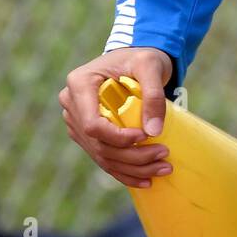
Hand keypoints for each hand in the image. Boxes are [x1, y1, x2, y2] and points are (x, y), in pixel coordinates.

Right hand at [60, 47, 172, 187]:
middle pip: (98, 144)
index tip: (146, 137)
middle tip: (164, 158)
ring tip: (162, 169)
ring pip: (102, 156)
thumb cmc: (142, 56)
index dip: (118, 138)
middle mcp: (72, 104)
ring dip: (132, 169)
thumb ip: (153, 94)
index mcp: (79, 84)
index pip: (93, 124)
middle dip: (132, 157)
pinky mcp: (88, 134)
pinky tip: (146, 180)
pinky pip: (104, 158)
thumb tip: (153, 132)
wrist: (136, 60)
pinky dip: (124, 172)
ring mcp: (77, 122)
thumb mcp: (150, 65)